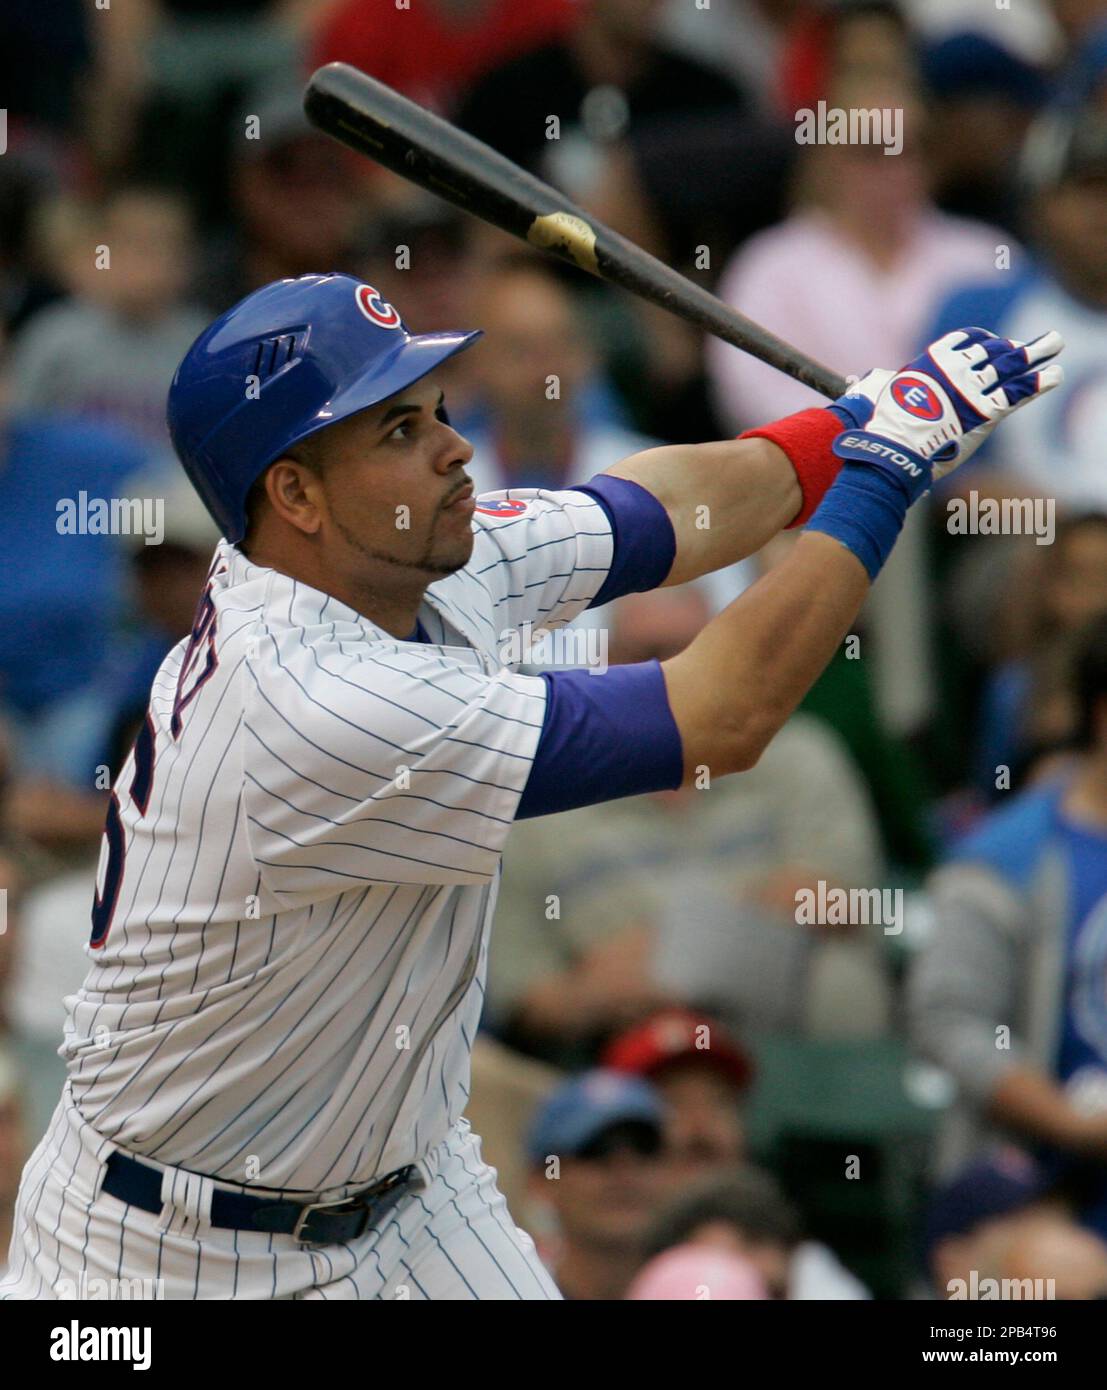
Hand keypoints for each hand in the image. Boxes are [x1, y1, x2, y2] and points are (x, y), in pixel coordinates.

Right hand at [829, 327, 1064, 498]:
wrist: (893, 446)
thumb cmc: (879, 426)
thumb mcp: (873, 395)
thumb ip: (876, 384)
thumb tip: (860, 383)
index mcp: (932, 361)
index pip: (967, 340)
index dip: (985, 341)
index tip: (997, 343)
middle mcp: (957, 369)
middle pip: (995, 350)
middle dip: (1017, 346)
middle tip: (1038, 340)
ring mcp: (974, 388)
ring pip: (1012, 364)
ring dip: (1036, 353)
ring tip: (1055, 343)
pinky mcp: (986, 411)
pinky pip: (1019, 392)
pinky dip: (1039, 382)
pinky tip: (1054, 375)